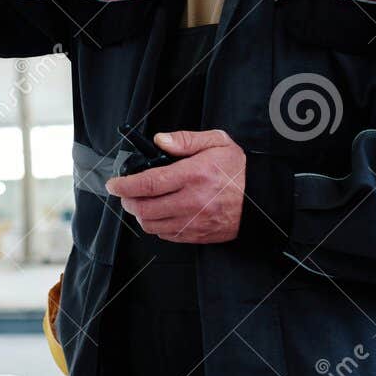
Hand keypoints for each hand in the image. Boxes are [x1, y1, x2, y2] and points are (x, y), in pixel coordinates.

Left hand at [105, 129, 245, 243]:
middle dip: (127, 201)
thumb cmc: (239, 170)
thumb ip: (185, 139)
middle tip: (125, 193)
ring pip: (152, 225)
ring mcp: (195, 221)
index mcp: (194, 175)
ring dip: (139, 215)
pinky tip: (159, 213)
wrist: (262, 200)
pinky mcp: (198, 235)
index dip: (125, 185)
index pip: (149, 183)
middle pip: (145, 208)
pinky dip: (156, 225)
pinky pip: (166, 235)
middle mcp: (192, 201)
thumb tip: (158, 140)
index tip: (114, 184)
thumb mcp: (217, 142)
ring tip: (140, 203)